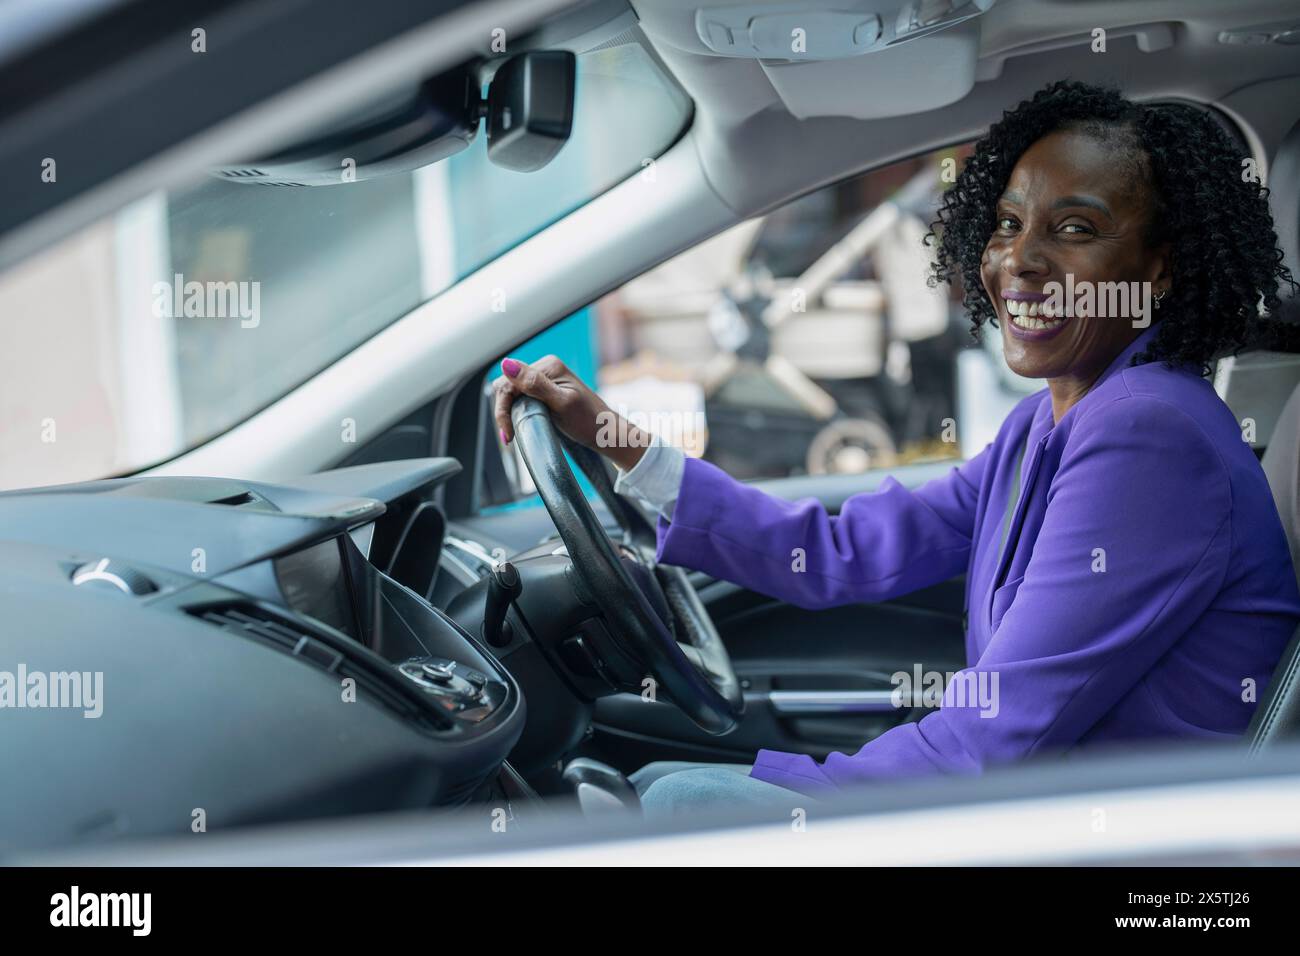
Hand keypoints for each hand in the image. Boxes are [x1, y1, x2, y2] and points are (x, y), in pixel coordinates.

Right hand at [492, 355, 649, 471]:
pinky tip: (517, 428)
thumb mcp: (561, 403)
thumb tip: (507, 364)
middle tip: (509, 437)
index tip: (508, 435)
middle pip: (508, 386)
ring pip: (512, 394)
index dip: (503, 409)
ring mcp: (545, 380)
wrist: (607, 433)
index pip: (509, 382)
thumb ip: (534, 384)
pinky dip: (516, 414)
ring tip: (512, 435)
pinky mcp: (545, 392)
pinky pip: (521, 399)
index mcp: (548, 366)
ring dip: (509, 414)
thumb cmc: (590, 421)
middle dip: (504, 411)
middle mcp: (545, 368)